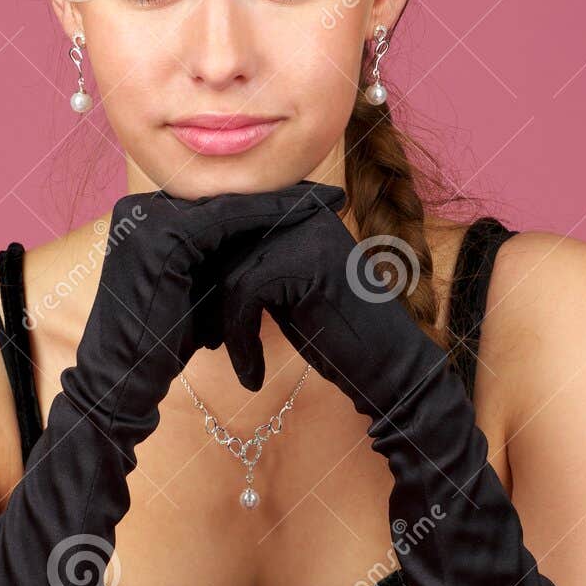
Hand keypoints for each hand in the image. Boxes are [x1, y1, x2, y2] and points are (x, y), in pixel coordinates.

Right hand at [65, 183, 340, 440]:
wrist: (124, 379)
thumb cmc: (161, 345)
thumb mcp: (195, 291)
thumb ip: (219, 262)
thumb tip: (264, 249)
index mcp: (143, 216)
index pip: (215, 201)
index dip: (264, 202)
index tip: (311, 203)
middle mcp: (139, 207)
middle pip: (223, 196)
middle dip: (279, 197)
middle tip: (327, 196)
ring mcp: (146, 216)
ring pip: (230, 202)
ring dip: (282, 202)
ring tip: (324, 203)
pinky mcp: (162, 233)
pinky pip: (228, 217)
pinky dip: (269, 216)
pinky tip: (304, 215)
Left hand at [218, 184, 432, 422]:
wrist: (391, 370)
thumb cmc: (341, 338)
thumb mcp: (288, 292)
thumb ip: (253, 268)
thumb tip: (194, 263)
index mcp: (301, 211)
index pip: (232, 229)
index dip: (211, 276)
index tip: (208, 323)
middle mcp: (304, 212)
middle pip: (226, 247)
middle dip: (211, 299)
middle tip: (207, 339)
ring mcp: (307, 234)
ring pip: (231, 275)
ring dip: (225, 327)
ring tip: (233, 362)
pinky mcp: (304, 263)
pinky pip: (244, 296)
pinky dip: (241, 341)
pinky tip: (251, 375)